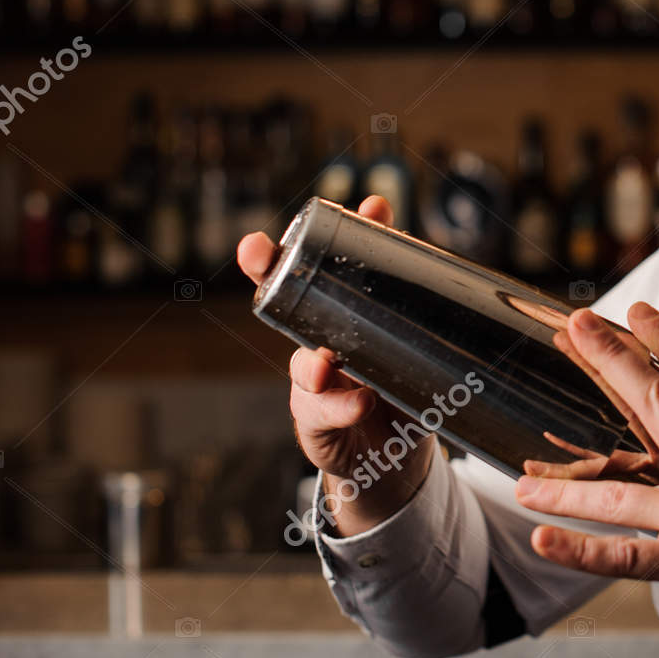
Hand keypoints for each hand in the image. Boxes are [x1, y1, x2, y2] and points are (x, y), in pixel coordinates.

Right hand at [237, 195, 432, 533]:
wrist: (392, 451)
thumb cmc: (396, 378)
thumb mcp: (401, 329)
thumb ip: (392, 277)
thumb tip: (379, 206)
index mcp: (329, 315)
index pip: (299, 276)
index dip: (278, 254)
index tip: (261, 237)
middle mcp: (312, 342)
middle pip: (280, 305)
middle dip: (267, 276)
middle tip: (257, 252)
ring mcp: (310, 382)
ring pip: (302, 365)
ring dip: (311, 363)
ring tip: (326, 364)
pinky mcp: (316, 420)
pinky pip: (323, 411)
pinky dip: (342, 406)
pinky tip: (361, 402)